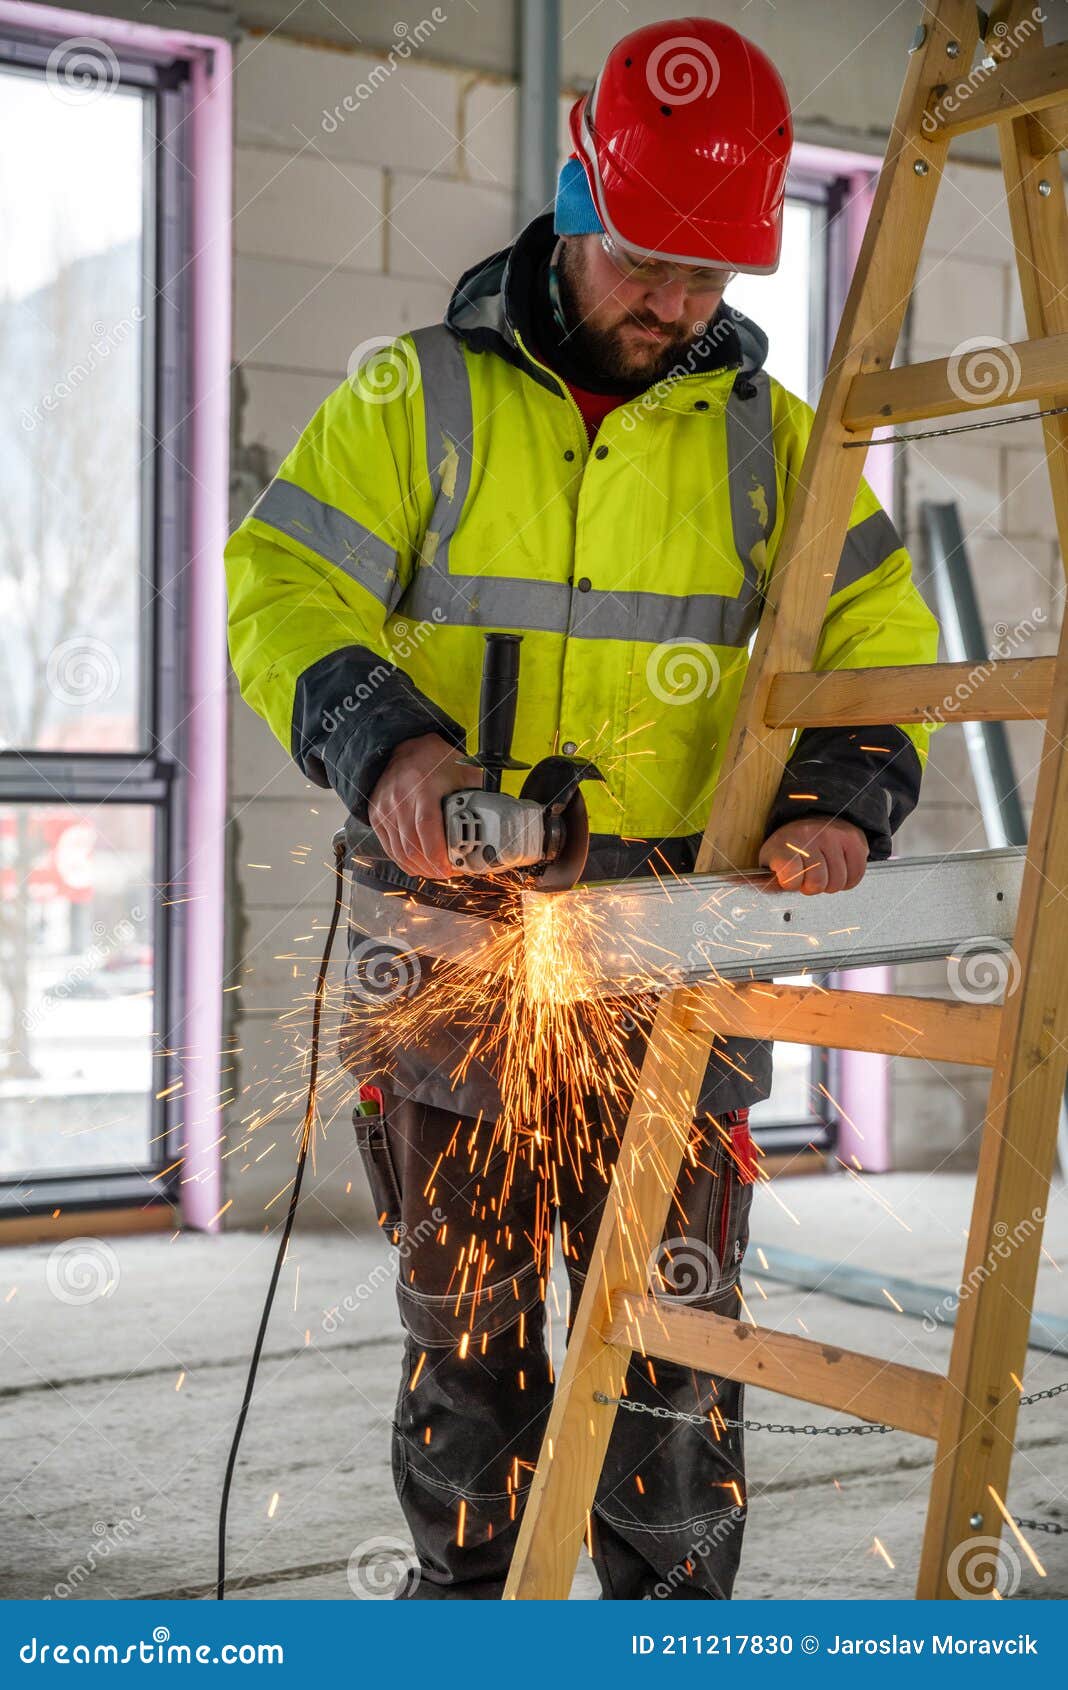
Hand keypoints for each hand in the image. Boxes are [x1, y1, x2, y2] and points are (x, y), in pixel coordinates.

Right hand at [368, 733, 480, 879]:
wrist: (405, 746)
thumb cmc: (436, 760)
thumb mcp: (463, 772)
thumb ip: (479, 795)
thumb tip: (499, 818)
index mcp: (424, 788)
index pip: (427, 828)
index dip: (437, 854)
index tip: (451, 868)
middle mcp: (400, 799)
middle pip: (412, 846)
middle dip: (432, 867)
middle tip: (449, 872)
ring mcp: (385, 808)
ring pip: (400, 852)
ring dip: (420, 868)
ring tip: (437, 871)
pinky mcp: (377, 816)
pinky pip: (390, 848)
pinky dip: (405, 861)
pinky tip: (419, 864)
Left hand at [758, 817, 868, 894]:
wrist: (811, 819)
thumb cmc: (791, 846)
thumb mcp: (771, 860)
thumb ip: (769, 879)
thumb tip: (765, 887)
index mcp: (786, 842)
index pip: (791, 876)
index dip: (792, 884)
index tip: (791, 879)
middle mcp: (812, 835)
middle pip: (818, 883)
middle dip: (812, 887)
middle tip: (808, 877)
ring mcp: (835, 835)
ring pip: (838, 882)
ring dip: (830, 884)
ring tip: (823, 872)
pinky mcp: (855, 839)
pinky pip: (856, 875)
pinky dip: (847, 880)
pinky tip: (838, 871)